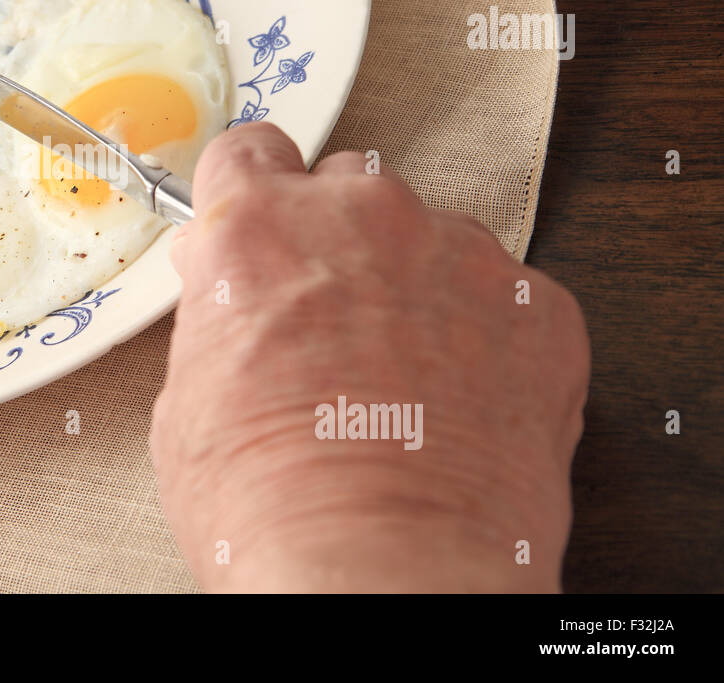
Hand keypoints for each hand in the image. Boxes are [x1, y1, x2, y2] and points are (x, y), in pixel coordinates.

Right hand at [151, 123, 589, 591]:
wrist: (386, 573)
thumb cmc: (274, 505)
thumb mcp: (186, 405)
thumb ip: (216, 318)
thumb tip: (229, 296)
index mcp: (259, 230)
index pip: (251, 151)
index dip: (250, 190)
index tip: (259, 219)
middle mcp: (361, 217)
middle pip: (345, 186)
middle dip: (332, 240)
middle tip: (326, 321)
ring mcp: (459, 254)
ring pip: (428, 237)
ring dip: (411, 283)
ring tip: (401, 377)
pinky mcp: (538, 308)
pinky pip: (504, 294)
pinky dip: (484, 333)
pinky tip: (459, 398)